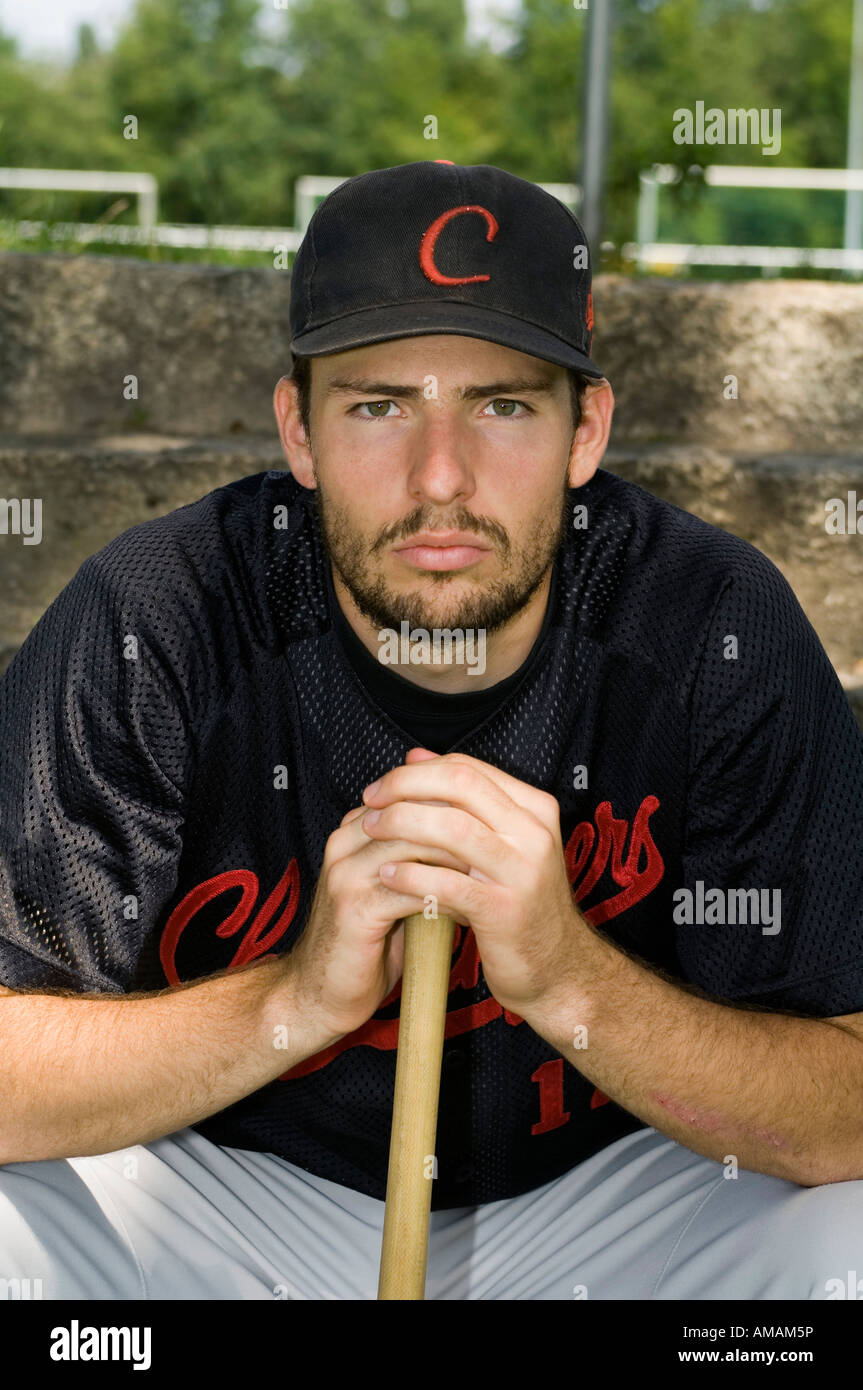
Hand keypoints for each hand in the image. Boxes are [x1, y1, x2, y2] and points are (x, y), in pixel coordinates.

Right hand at [286, 785, 473, 1042]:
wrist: (321, 994)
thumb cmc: (368, 943)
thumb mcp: (397, 889)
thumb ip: (423, 859)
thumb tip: (479, 839)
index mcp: (356, 829)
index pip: (412, 792)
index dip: (457, 803)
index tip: (498, 820)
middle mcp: (346, 841)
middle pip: (412, 808)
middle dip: (462, 823)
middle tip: (503, 840)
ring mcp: (346, 873)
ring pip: (412, 843)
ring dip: (458, 856)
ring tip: (493, 870)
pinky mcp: (352, 908)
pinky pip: (408, 888)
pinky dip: (444, 894)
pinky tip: (470, 906)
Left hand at [360, 749, 582, 1019]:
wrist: (557, 968)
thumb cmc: (516, 902)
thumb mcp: (498, 845)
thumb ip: (462, 802)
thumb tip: (414, 756)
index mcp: (534, 808)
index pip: (468, 768)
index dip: (417, 771)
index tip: (382, 785)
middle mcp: (534, 833)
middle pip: (460, 784)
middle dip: (405, 786)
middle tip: (370, 801)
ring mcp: (523, 871)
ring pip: (453, 828)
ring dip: (402, 824)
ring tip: (371, 831)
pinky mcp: (505, 910)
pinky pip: (449, 882)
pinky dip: (413, 874)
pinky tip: (388, 875)